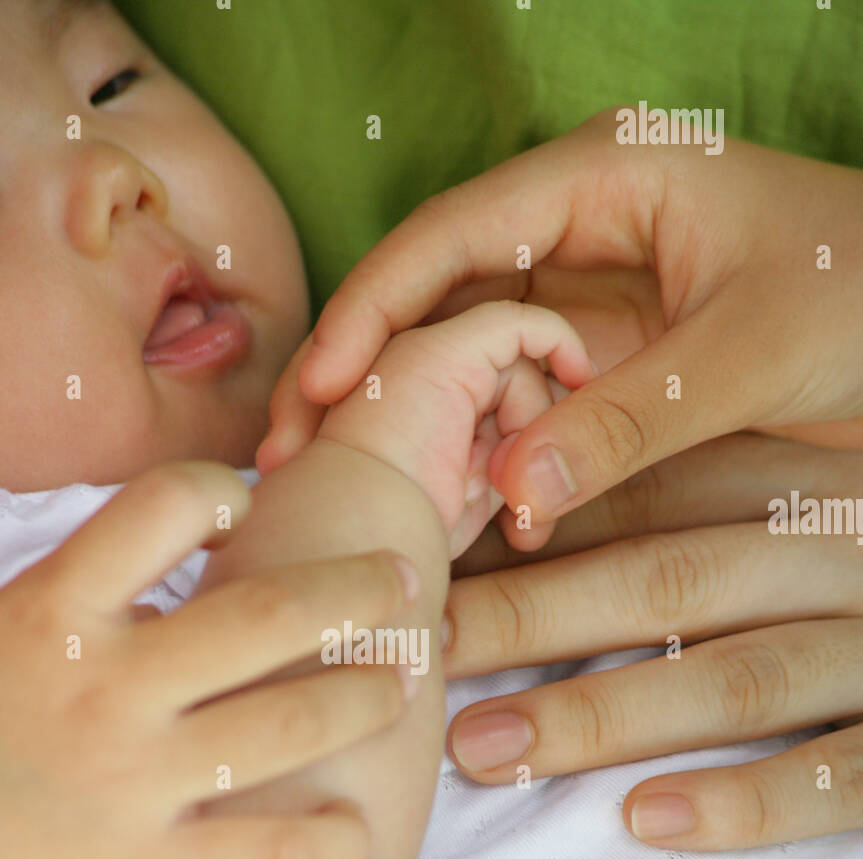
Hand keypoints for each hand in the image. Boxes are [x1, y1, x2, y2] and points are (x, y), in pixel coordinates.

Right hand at [0, 460, 420, 858]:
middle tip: (403, 578)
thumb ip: (49, 613)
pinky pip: (268, 851)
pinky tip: (352, 832)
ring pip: (295, 718)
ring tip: (405, 681)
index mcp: (48, 609)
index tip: (247, 506)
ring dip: (370, 693)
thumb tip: (110, 586)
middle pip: (271, 612)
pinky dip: (328, 838)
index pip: (164, 503)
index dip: (221, 490)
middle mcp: (107, 683)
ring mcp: (131, 779)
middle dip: (357, 587)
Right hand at [259, 109, 862, 529]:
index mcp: (603, 177)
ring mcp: (585, 292)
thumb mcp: (750, 353)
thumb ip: (630, 418)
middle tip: (292, 448)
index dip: (372, 311)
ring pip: (463, 348)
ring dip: (410, 412)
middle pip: (433, 291)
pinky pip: (516, 395)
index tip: (320, 388)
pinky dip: (479, 443)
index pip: (450, 235)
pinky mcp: (601, 352)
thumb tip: (511, 493)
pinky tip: (445, 496)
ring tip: (343, 479)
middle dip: (363, 368)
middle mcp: (576, 226)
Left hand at [443, 433, 862, 848]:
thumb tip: (507, 536)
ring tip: (484, 750)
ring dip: (603, 715)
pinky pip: (841, 775)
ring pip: (740, 678)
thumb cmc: (843, 596)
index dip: (532, 533)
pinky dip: (746, 800)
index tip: (427, 567)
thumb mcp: (781, 534)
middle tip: (425, 654)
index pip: (650, 500)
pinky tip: (645, 820)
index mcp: (796, 494)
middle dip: (536, 616)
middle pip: (675, 578)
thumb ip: (675, 528)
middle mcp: (842, 555)